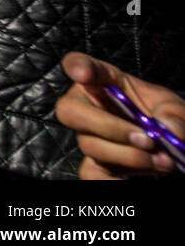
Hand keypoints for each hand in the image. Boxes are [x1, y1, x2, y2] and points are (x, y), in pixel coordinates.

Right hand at [55, 51, 184, 178]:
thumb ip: (175, 114)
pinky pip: (90, 172)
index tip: (84, 74)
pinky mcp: (96, 163)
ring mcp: (89, 136)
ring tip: (163, 161)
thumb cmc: (168, 117)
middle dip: (108, 127)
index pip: (78, 64)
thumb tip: (167, 129)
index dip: (76, 66)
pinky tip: (129, 181)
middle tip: (146, 139)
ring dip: (129, 156)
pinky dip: (109, 180)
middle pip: (70, 111)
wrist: (171, 145)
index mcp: (104, 81)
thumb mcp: (177, 108)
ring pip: (90, 145)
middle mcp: (88, 106)